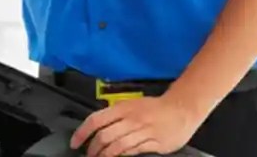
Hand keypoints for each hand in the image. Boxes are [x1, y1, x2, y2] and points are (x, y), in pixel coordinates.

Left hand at [70, 95, 203, 156]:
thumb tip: (99, 127)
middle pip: (105, 136)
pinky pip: (133, 151)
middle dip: (93, 149)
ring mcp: (142, 132)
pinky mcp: (154, 143)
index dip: (82, 133)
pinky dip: (122, 155)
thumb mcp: (132, 104)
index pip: (96, 120)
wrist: (182, 108)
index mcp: (123, 107)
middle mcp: (131, 119)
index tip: (75, 142)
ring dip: (105, 155)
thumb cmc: (155, 107)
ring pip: (117, 147)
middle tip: (88, 154)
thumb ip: (116, 115)